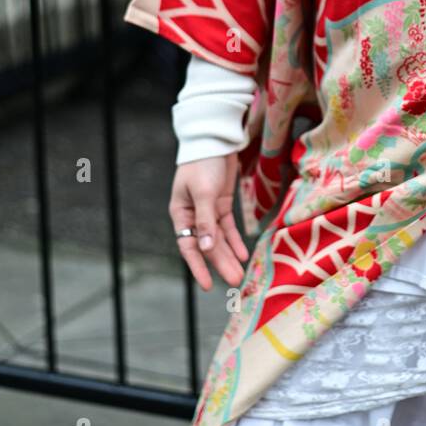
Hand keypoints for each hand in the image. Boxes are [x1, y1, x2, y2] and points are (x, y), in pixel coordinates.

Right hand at [169, 154, 249, 290]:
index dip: (197, 267)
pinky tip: (243, 254)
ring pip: (219, 239)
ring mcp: (208, 211)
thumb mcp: (203, 192)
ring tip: (240, 274)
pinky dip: (235, 240)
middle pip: (207, 246)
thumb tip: (205, 249)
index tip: (207, 286)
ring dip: (229, 255)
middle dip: (220, 264)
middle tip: (234, 281)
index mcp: (181, 214)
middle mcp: (193, 216)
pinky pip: (228, 228)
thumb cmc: (203, 163)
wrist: (215, 140)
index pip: (188, 246)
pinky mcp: (222, 204)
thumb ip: (205, 220)